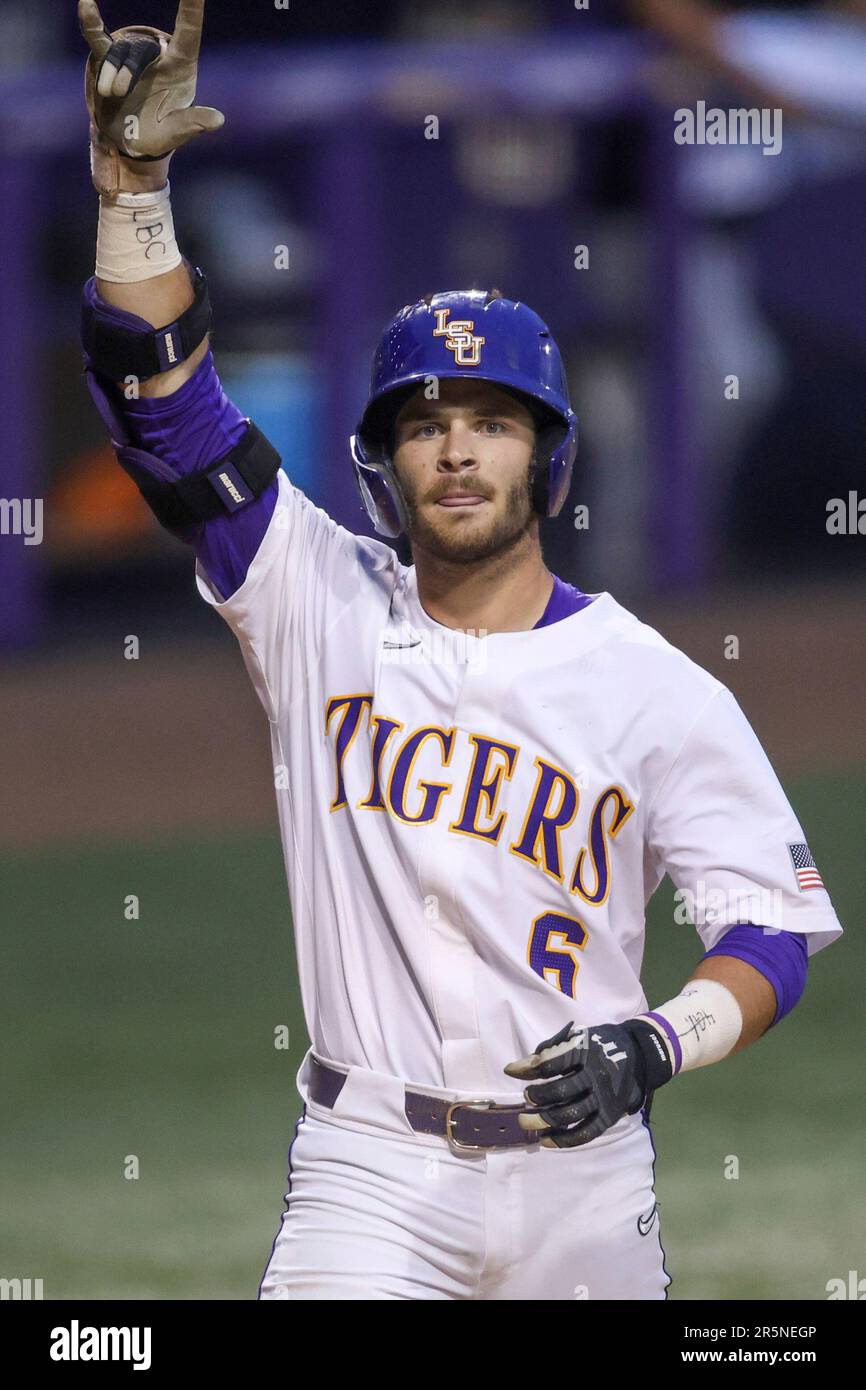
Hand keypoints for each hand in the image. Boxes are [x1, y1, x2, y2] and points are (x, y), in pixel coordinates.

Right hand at [78, 0, 223, 197]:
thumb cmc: (158, 137)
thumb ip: (191, 124)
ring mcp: (134, 57)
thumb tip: (218, 120)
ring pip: (117, 52)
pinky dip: (91, 25)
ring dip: (109, 72)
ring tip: (109, 94)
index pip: (189, 31)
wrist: (129, 143)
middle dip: (125, 72)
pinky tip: (86, 4)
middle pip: (141, 50)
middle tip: (118, 93)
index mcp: (181, 68)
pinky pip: (99, 40)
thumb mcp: (175, 134)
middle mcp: (158, 56)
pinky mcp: (109, 62)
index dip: (192, 7)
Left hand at [504, 1019, 667, 1148]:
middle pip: (559, 1091)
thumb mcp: (580, 1037)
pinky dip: (562, 1140)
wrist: (640, 1055)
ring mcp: (603, 1099)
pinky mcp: (608, 1117)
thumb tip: (521, 1066)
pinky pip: (584, 1134)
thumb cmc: (601, 1043)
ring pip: (569, 1115)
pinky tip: (545, 1140)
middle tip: (525, 1099)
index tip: (511, 1070)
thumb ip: (553, 1049)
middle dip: (536, 1097)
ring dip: (542, 1121)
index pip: (552, 1062)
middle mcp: (595, 1076)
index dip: (527, 1067)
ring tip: (525, 1121)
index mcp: (586, 1052)